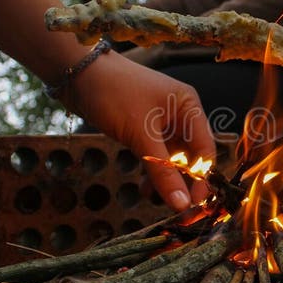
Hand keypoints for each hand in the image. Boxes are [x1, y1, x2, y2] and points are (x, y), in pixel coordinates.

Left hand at [65, 51, 215, 209]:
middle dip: (184, 181)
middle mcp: (180, 113)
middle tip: (177, 208)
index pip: (205, 149)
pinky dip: (152, 169)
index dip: (202, 178)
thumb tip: (182, 205)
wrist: (77, 74)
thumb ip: (163, 172)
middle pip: (190, 155)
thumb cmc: (115, 95)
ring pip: (172, 157)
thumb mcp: (141, 136)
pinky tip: (145, 187)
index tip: (194, 205)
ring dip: (166, 178)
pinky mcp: (143, 126)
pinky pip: (155, 153)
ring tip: (157, 200)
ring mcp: (161, 119)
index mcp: (189, 107)